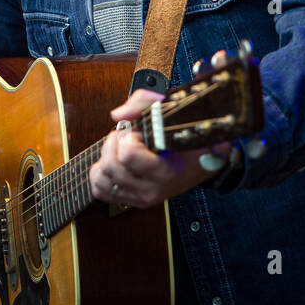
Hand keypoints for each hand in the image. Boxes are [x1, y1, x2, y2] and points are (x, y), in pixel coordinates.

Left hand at [89, 51, 235, 208]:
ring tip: (121, 149)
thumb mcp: (173, 112)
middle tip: (128, 136)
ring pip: (102, 179)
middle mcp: (153, 188)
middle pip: (111, 166)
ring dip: (105, 158)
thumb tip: (118, 115)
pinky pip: (100, 191)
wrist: (204, 161)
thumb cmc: (189, 137)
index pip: (127, 155)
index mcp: (165, 171)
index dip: (128, 136)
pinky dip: (100, 175)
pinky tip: (114, 162)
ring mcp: (141, 197)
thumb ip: (143, 104)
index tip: (138, 131)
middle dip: (114, 143)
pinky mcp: (132, 201)